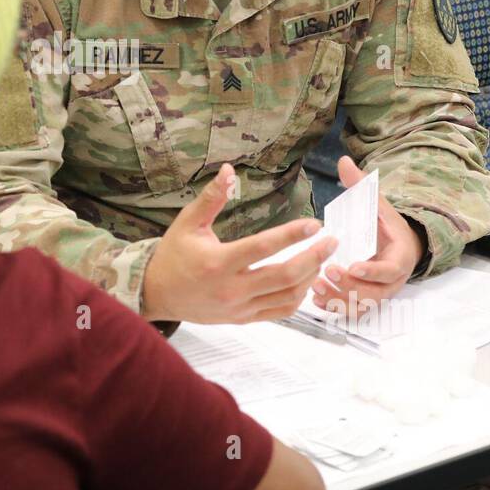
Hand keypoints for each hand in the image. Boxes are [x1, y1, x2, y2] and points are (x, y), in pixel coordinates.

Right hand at [142, 164, 336, 323]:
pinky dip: (297, 297)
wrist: (157, 294)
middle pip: (284, 276)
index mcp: (218, 262)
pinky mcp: (242, 319)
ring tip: (320, 258)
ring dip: (309, 277)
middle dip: (314, 258)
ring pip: (286, 297)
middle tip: (332, 241)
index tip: (314, 224)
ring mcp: (239, 307)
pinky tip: (304, 280)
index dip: (291, 235)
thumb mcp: (187, 222)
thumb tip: (228, 170)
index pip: (263, 247)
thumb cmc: (173, 255)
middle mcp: (231, 288)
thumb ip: (211, 197)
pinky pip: (279, 312)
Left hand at [311, 157, 425, 315]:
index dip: (372, 271)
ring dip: (339, 299)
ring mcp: (379, 293)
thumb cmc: (385, 225)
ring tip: (316, 287)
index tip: (353, 266)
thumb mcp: (377, 204)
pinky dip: (336, 308)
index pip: (390, 270)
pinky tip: (316, 299)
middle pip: (375, 293)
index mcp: (399, 257)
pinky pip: (353, 311)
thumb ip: (361, 186)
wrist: (397, 246)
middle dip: (350, 286)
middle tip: (328, 272)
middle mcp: (392, 281)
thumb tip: (344, 161)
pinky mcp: (366, 300)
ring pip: (362, 305)